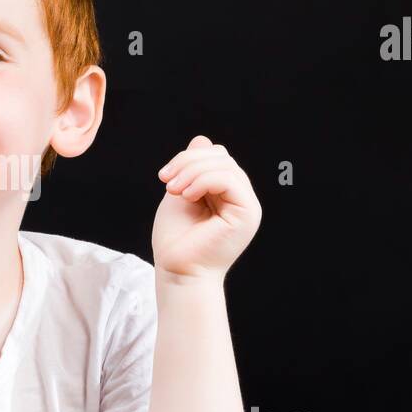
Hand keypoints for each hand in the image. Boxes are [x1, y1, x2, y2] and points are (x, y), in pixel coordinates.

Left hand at [151, 136, 261, 280]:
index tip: (164, 177)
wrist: (178, 272)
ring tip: (174, 190)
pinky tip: (187, 196)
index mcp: (226, 193)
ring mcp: (247, 206)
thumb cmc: (177, 240)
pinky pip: (229, 179)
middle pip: (221, 157)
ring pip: (225, 165)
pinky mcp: (247, 213)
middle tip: (166, 181)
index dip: (189, 158)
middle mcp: (240, 198)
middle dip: (188, 163)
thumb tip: (202, 139)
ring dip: (192, 172)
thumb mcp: (180, 194)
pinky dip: (204, 181)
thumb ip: (191, 169)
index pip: (216, 157)